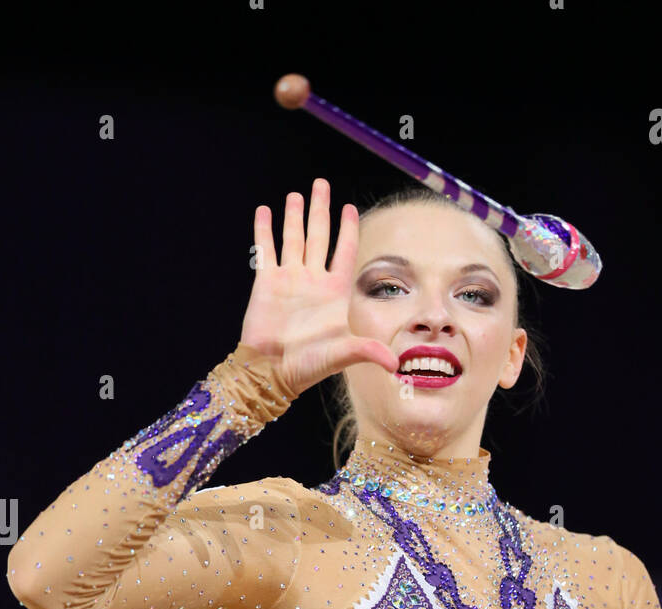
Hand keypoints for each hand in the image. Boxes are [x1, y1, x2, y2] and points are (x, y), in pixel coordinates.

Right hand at [239, 177, 399, 396]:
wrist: (272, 371)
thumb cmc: (309, 366)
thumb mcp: (343, 355)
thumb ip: (368, 352)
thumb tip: (396, 365)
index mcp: (334, 292)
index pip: (344, 252)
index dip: (348, 230)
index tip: (350, 208)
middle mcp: (313, 281)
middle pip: (319, 236)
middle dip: (320, 210)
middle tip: (321, 184)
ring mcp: (289, 279)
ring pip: (293, 238)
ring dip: (294, 216)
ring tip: (296, 195)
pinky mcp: (266, 283)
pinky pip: (266, 250)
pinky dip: (265, 231)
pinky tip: (265, 211)